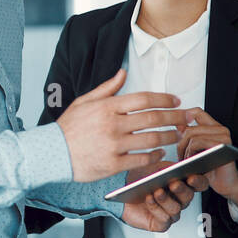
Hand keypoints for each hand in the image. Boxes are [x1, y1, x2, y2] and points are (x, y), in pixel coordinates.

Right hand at [56, 68, 192, 181]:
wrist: (51, 153)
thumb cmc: (67, 128)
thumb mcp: (84, 102)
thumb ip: (106, 88)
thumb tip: (122, 73)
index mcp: (107, 107)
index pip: (144, 99)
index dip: (164, 99)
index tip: (175, 101)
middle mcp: (112, 125)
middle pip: (153, 118)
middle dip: (175, 117)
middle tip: (186, 117)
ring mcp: (114, 145)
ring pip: (151, 139)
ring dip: (168, 137)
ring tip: (175, 135)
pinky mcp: (113, 164)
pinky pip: (141, 159)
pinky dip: (154, 156)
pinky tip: (159, 152)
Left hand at [119, 158, 208, 231]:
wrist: (121, 188)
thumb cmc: (140, 177)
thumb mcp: (155, 166)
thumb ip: (168, 165)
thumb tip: (174, 163)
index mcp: (183, 184)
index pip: (200, 184)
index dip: (198, 181)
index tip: (191, 177)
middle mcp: (180, 200)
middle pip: (189, 197)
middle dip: (181, 190)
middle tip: (173, 184)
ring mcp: (171, 212)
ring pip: (176, 209)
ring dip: (166, 200)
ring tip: (157, 191)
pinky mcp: (161, 223)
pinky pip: (164, 219)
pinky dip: (156, 209)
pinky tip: (149, 199)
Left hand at [177, 108, 237, 209]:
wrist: (225, 183)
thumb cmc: (210, 168)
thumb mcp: (195, 151)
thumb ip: (189, 137)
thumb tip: (177, 125)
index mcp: (214, 128)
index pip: (196, 112)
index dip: (182, 118)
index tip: (175, 132)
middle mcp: (220, 129)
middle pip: (188, 127)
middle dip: (179, 143)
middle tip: (180, 156)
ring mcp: (223, 136)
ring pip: (191, 134)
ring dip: (183, 149)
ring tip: (186, 160)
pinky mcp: (223, 144)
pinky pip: (197, 142)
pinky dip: (189, 152)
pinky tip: (190, 161)